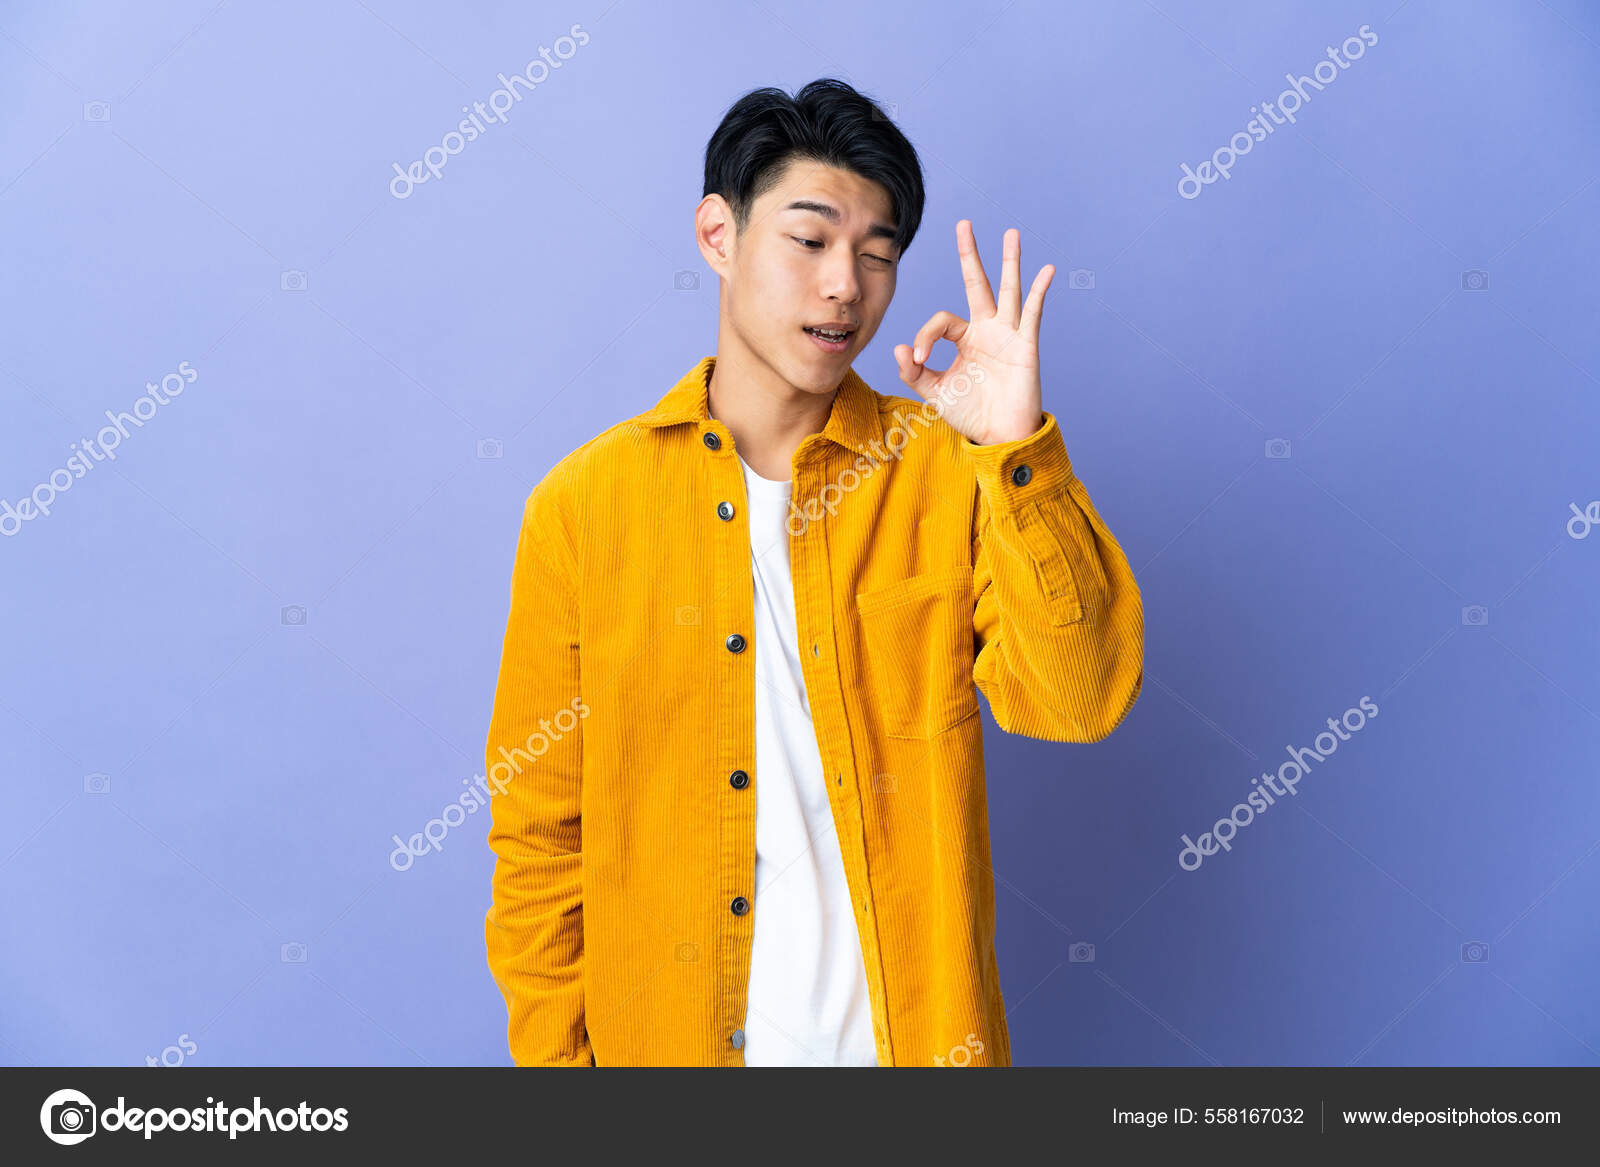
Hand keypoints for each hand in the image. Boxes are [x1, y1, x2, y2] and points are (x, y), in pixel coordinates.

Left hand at [893, 221, 1052, 445]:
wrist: (1000, 437)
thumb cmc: (971, 414)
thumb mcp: (934, 393)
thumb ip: (914, 373)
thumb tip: (901, 348)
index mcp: (965, 338)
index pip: (942, 320)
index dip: (927, 337)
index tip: (921, 361)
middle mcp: (987, 330)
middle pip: (976, 284)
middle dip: (970, 255)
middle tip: (963, 224)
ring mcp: (1008, 334)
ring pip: (1008, 290)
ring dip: (1010, 262)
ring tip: (1011, 234)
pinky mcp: (1026, 346)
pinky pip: (1033, 314)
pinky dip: (1039, 292)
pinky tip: (1047, 270)